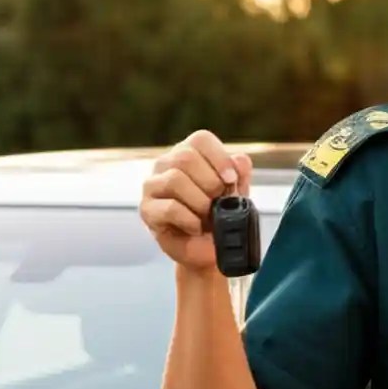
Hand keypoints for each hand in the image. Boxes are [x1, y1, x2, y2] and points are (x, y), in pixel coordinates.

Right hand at [142, 130, 252, 272]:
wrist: (207, 249)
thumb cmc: (218, 216)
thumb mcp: (237, 193)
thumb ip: (240, 174)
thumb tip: (238, 160)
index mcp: (189, 152)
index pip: (201, 139)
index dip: (219, 158)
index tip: (231, 180)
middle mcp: (166, 164)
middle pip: (185, 157)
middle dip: (210, 183)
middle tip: (219, 202)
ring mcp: (152, 186)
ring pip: (175, 179)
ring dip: (200, 202)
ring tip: (207, 216)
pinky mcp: (147, 210)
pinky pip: (170, 207)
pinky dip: (189, 220)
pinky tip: (195, 227)